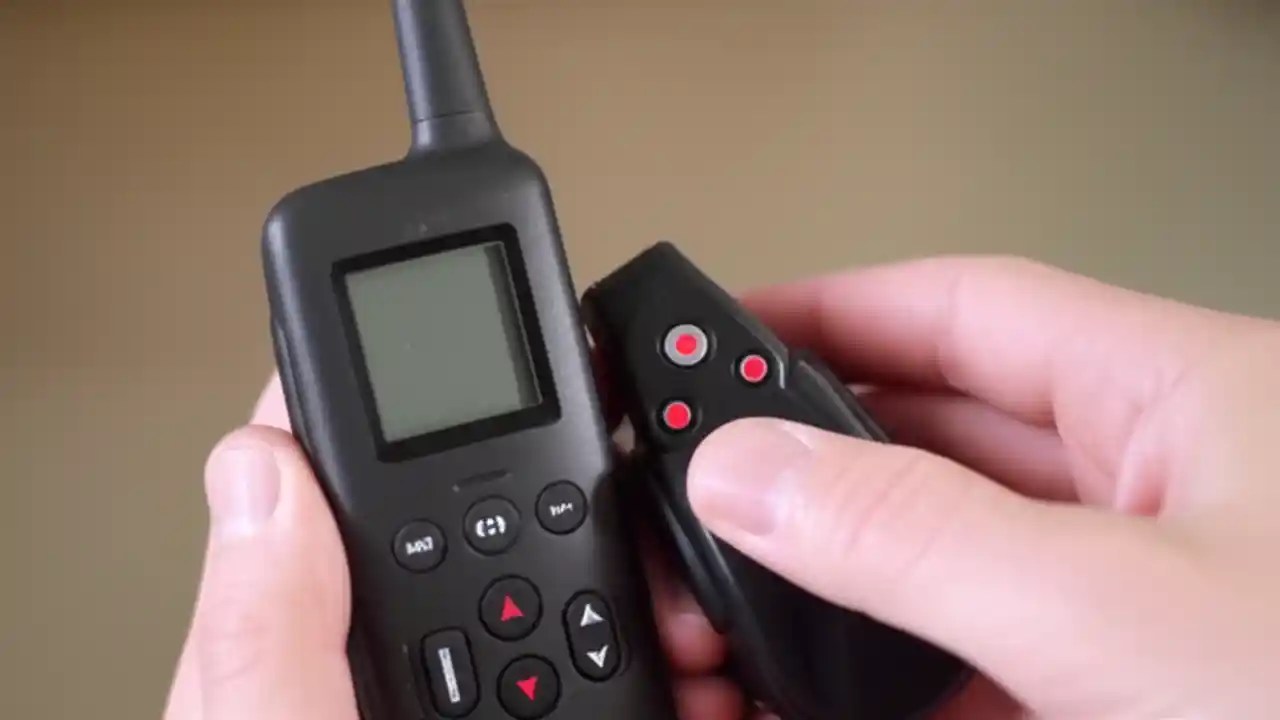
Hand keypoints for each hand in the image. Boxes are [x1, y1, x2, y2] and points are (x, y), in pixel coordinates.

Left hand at [163, 379, 747, 719]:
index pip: (360, 486)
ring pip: (585, 612)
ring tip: (708, 582)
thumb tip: (255, 463)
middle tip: (650, 456)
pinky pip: (633, 689)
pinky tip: (718, 672)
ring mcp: (478, 712)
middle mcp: (394, 677)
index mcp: (305, 647)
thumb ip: (258, 634)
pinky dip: (685, 677)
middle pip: (499, 535)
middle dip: (588, 499)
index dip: (416, 398)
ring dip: (656, 593)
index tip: (491, 333)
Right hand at [686, 257, 1279, 718]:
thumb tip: (754, 473)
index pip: (967, 310)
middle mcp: (1165, 484)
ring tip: (736, 600)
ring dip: (840, 581)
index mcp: (1185, 400)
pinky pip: (982, 657)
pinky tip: (820, 695)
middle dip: (814, 454)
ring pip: (953, 555)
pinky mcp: (1128, 688)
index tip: (722, 332)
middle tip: (706, 480)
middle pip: (943, 429)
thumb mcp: (1119, 616)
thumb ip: (918, 537)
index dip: (834, 308)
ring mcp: (1145, 595)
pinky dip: (893, 679)